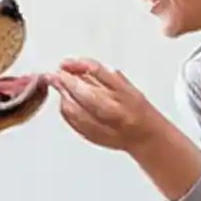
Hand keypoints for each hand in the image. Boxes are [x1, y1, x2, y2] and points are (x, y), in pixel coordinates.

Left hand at [47, 58, 167, 152]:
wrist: (145, 137)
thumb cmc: (136, 109)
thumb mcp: (127, 86)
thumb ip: (103, 77)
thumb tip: (75, 66)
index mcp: (126, 94)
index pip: (101, 75)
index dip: (79, 67)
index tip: (66, 63)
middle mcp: (118, 111)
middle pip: (87, 95)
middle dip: (68, 83)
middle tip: (55, 74)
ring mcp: (106, 127)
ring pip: (78, 111)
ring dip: (64, 97)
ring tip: (57, 86)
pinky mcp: (95, 137)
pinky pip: (75, 123)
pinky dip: (66, 110)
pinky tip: (64, 102)